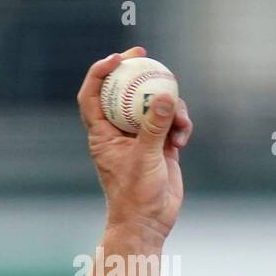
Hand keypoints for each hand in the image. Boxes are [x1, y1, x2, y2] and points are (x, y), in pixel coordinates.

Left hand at [77, 46, 192, 243]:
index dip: (100, 73)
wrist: (149, 221)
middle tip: (147, 55)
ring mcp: (140, 137)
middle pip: (124, 91)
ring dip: (171, 108)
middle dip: (136, 71)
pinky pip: (171, 121)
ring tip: (179, 128)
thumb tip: (164, 95)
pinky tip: (183, 141)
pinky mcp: (160, 144)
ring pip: (154, 104)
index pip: (92, 96)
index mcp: (102, 134)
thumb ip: (155, 126)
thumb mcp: (146, 158)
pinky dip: (180, 125)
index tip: (118, 58)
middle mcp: (119, 132)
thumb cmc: (136, 195)